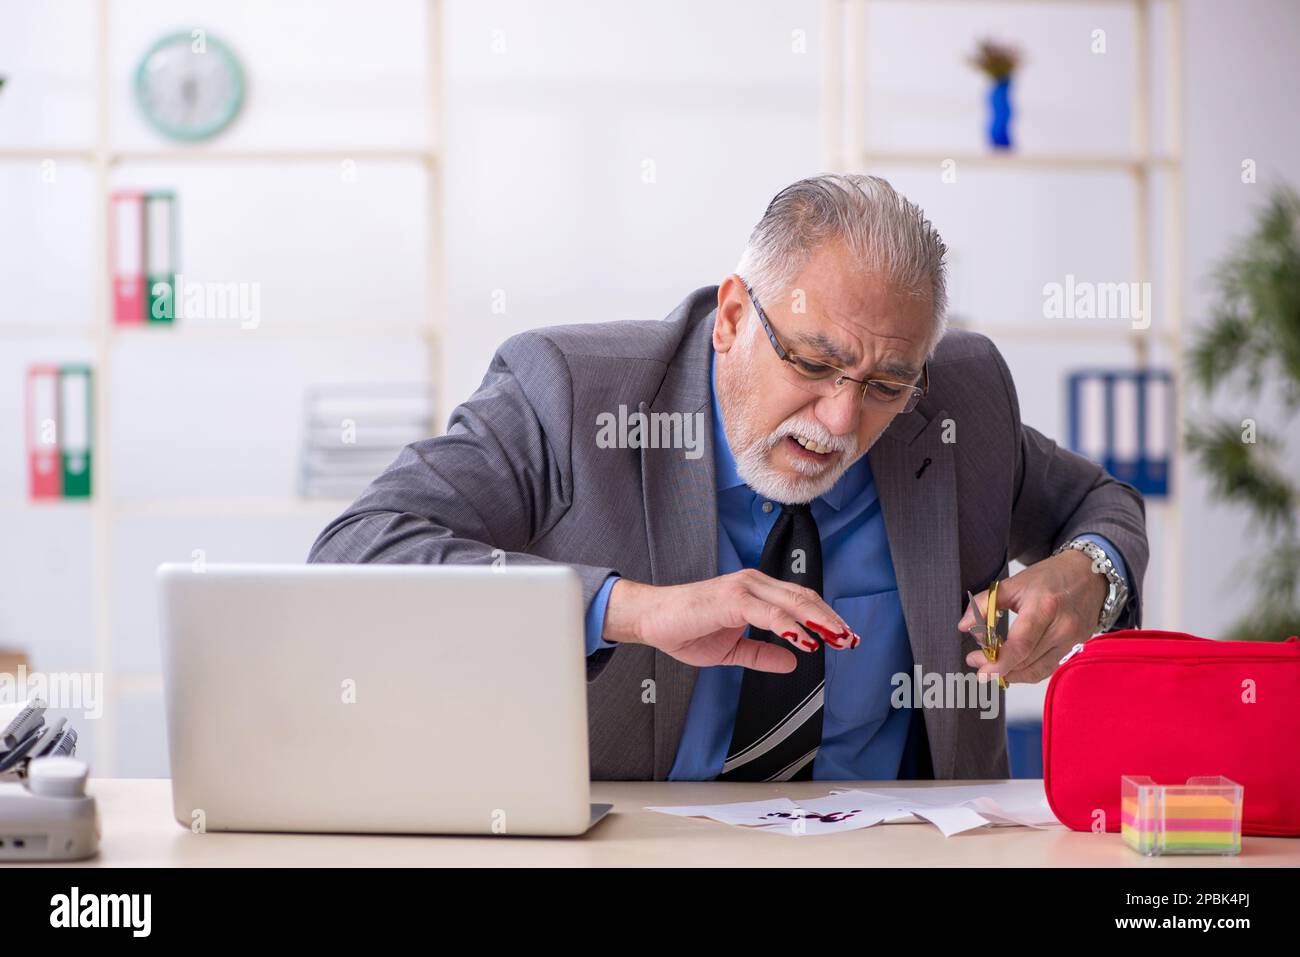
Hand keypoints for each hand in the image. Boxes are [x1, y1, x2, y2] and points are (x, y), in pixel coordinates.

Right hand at [603, 570, 860, 672]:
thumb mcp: (731, 650)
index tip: (844, 638)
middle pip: (804, 598)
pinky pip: (768, 612)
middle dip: (830, 620)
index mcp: (755, 592)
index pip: (800, 601)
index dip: (824, 618)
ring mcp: (743, 588)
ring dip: (819, 622)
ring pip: (792, 602)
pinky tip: (805, 640)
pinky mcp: (731, 598)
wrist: (650, 619)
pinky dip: (790, 626)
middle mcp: (753, 583)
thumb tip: (792, 662)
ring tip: (837, 640)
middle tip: (851, 640)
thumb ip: (761, 653)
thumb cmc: (684, 628)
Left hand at [958, 549, 1107, 684]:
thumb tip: (964, 626)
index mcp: (1044, 607)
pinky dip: (1028, 672)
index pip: (1020, 645)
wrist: (1090, 575)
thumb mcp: (1015, 583)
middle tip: (978, 665)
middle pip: (1026, 661)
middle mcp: (1062, 627)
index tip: (976, 663)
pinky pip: (1048, 668)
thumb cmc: (1052, 576)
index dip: (996, 661)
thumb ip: (986, 603)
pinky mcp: (1076, 647)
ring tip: (993, 668)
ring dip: (1012, 674)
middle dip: (998, 668)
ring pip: (1037, 670)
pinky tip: (1013, 668)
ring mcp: (1072, 640)